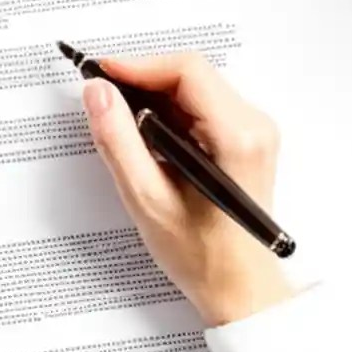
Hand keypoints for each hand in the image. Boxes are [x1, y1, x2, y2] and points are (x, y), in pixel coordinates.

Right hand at [82, 53, 293, 326]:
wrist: (240, 287)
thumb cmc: (201, 255)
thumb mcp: (147, 198)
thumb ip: (119, 140)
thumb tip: (97, 93)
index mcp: (237, 137)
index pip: (186, 71)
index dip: (138, 65)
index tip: (100, 73)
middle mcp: (254, 126)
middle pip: (191, 74)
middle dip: (142, 80)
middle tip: (101, 97)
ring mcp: (253, 131)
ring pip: (194, 88)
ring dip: (154, 97)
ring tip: (120, 122)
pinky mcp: (245, 139)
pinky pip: (201, 107)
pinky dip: (168, 112)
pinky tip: (146, 138)